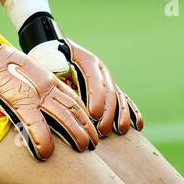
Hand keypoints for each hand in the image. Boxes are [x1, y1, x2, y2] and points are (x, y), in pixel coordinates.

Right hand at [0, 44, 98, 160]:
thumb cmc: (0, 67)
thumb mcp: (24, 78)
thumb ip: (34, 91)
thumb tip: (38, 110)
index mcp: (48, 81)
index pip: (73, 99)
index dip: (84, 115)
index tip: (91, 128)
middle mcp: (46, 88)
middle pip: (73, 109)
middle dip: (86, 127)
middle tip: (94, 144)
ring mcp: (35, 94)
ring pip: (62, 116)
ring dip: (75, 134)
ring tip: (84, 149)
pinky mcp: (20, 101)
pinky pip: (35, 123)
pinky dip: (42, 139)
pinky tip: (46, 153)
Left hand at [29, 38, 143, 138]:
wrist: (53, 52)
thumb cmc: (45, 62)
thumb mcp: (46, 67)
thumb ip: (53, 81)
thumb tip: (59, 101)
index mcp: (84, 58)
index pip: (93, 78)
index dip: (96, 97)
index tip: (93, 114)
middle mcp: (99, 68)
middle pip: (109, 89)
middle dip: (108, 112)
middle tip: (102, 131)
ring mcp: (107, 78)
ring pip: (118, 96)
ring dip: (120, 114)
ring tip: (120, 131)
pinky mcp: (110, 88)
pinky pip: (124, 100)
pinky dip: (131, 112)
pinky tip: (137, 125)